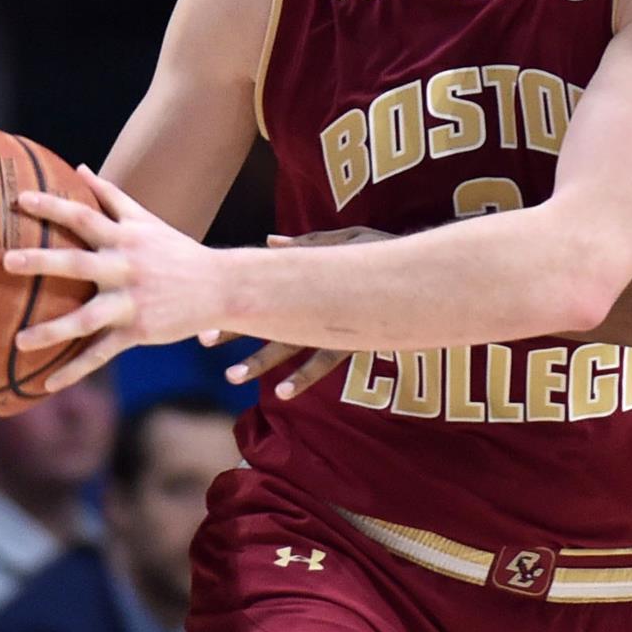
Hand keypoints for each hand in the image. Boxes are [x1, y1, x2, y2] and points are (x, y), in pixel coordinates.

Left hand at [3, 167, 231, 392]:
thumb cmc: (176, 251)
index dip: (53, 207)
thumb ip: (111, 196)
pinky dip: (75, 370)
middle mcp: (125, 268)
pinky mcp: (138, 331)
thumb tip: (80, 167)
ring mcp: (131, 302)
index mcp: (125, 239)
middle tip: (7, 261)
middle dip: (42, 262)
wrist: (220, 287)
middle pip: (78, 264)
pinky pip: (101, 353)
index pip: (83, 217)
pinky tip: (47, 385)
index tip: (19, 199)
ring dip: (52, 330)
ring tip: (19, 342)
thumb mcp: (147, 220)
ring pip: (87, 318)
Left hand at [204, 227, 391, 398]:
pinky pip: (324, 361)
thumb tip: (268, 243)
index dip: (239, 300)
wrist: (427, 272)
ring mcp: (335, 324)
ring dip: (261, 360)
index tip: (208, 314)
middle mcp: (321, 302)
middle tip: (205, 340)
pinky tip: (284, 392)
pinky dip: (303, 376)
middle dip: (237, 327)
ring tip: (232, 376)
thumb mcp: (348, 240)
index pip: (268, 288)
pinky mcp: (352, 339)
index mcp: (316, 275)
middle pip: (271, 315)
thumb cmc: (385, 250)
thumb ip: (308, 245)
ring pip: (290, 343)